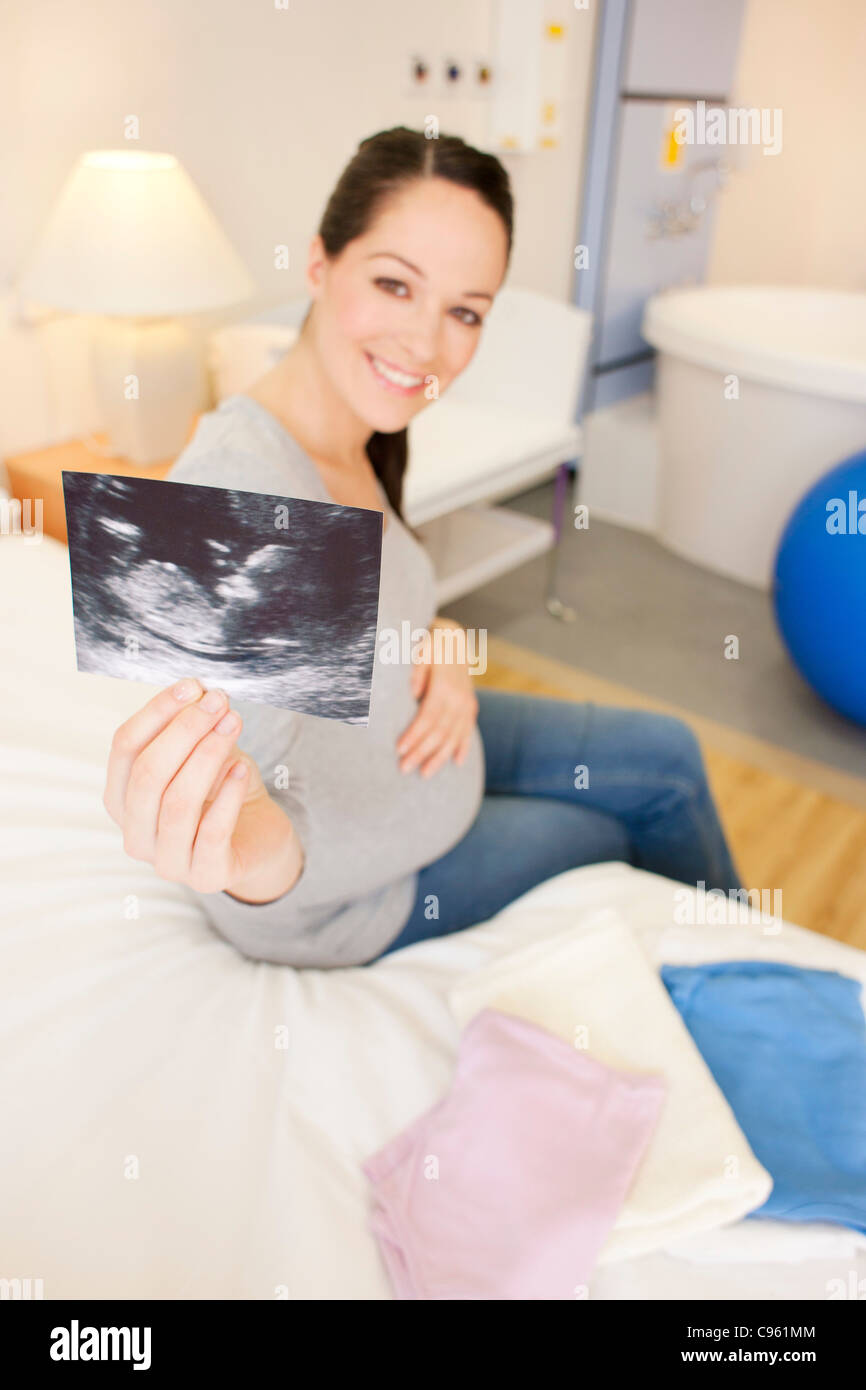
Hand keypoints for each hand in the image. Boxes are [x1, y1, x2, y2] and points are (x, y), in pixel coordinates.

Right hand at [103, 678, 303, 902]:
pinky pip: (212, 832)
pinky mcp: (205, 876)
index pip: (124, 748)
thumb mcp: (202, 754)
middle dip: (185, 731)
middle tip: (219, 702)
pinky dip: (228, 794)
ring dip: (207, 756)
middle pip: (148, 774)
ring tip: (232, 725)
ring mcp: (167, 861)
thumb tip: (197, 693)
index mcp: (122, 799)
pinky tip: (243, 768)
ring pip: (177, 802)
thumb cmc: (221, 792)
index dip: (156, 712)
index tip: (191, 686)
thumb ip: (191, 730)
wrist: (258, 837)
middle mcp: (135, 833)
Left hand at [396, 619, 478, 777]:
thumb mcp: (419, 649)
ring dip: (439, 757)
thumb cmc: (429, 644)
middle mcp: (459, 697)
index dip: (415, 734)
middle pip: (440, 731)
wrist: (453, 639)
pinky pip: (468, 730)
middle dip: (422, 752)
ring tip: (425, 774)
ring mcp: (467, 703)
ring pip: (454, 736)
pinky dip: (463, 747)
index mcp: (444, 685)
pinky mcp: (470, 706)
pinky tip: (457, 763)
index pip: (428, 716)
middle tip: (404, 769)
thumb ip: (415, 670)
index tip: (399, 749)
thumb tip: (412, 693)